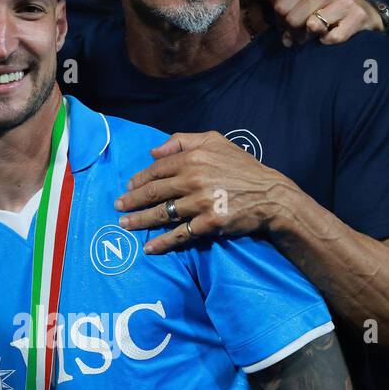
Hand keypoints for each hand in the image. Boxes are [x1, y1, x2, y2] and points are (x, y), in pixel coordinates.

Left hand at [114, 131, 297, 253]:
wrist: (271, 195)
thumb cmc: (241, 166)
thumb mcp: (215, 141)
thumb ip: (182, 141)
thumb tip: (153, 152)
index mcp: (193, 158)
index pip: (156, 169)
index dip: (139, 180)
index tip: (128, 187)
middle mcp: (194, 179)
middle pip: (154, 192)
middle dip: (132, 201)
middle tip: (117, 207)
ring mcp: (201, 202)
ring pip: (163, 213)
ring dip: (140, 221)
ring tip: (125, 224)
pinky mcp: (210, 223)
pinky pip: (181, 234)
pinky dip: (163, 243)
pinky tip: (149, 248)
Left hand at [259, 0, 382, 44]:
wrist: (364, 10)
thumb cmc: (326, 5)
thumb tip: (267, 1)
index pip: (279, 7)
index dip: (280, 20)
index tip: (288, 22)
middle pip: (292, 19)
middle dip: (293, 31)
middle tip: (301, 31)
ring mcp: (344, 0)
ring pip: (310, 27)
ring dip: (309, 37)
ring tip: (314, 33)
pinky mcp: (357, 16)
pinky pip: (331, 38)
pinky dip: (326, 41)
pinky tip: (330, 35)